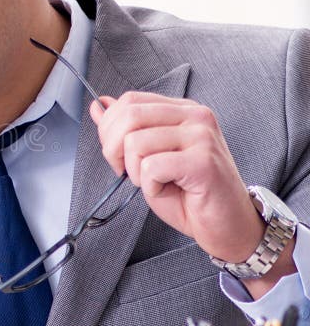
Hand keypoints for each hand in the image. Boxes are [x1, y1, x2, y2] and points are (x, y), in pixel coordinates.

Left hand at [90, 92, 270, 264]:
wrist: (226, 225)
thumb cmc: (189, 194)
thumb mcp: (148, 157)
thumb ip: (125, 130)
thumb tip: (98, 106)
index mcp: (182, 110)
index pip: (130, 100)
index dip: (110, 128)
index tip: (116, 153)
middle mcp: (195, 116)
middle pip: (130, 116)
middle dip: (113, 148)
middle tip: (125, 171)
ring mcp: (202, 136)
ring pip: (136, 142)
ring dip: (134, 172)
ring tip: (154, 182)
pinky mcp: (203, 162)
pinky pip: (152, 167)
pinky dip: (149, 186)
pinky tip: (167, 190)